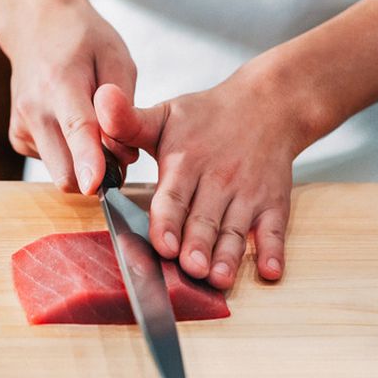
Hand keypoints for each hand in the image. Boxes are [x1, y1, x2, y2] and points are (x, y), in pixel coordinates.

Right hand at [0, 0, 138, 193]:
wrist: (35, 25)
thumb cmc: (82, 40)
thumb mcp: (116, 58)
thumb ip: (123, 106)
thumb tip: (123, 154)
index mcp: (61, 83)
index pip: (77, 128)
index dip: (89, 160)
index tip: (96, 184)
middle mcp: (33, 108)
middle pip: (65, 168)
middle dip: (97, 174)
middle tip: (119, 153)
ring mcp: (21, 125)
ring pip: (60, 171)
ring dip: (84, 164)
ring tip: (93, 127)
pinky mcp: (18, 137)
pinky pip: (52, 163)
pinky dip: (69, 154)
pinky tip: (70, 124)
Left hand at [94, 72, 310, 288]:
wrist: (268, 105)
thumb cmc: (206, 118)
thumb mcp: (164, 115)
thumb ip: (128, 121)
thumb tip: (101, 98)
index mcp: (185, 162)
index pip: (173, 197)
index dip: (167, 222)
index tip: (163, 244)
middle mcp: (217, 180)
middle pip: (204, 220)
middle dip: (197, 247)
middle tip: (189, 269)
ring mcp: (248, 194)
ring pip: (236, 231)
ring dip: (229, 257)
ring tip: (220, 279)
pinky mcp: (273, 203)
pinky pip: (275, 230)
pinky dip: (274, 252)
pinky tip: (270, 272)